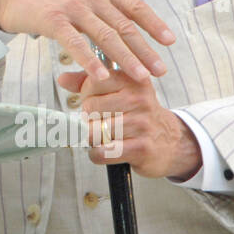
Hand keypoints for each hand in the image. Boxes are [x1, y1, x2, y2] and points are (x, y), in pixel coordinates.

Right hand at [0, 0, 175, 82]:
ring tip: (140, 77)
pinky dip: (91, 61)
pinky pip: (77, 44)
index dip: (154, 24)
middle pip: (125, 26)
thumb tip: (124, 28)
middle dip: (146, 50)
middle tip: (161, 70)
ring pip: (106, 36)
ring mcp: (73, 7)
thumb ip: (101, 7)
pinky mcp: (54, 20)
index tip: (170, 41)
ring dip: (126, 59)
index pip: (134, 7)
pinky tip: (101, 75)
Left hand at [57, 60, 202, 179]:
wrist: (171, 141)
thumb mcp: (118, 91)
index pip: (92, 82)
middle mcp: (138, 99)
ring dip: (94, 138)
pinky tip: (108, 150)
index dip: (87, 95)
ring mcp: (141, 124)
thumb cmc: (136, 114)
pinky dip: (98, 154)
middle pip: (89, 108)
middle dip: (89, 119)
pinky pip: (102, 152)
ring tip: (107, 136)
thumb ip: (87, 82)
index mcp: (131, 80)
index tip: (99, 102)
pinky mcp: (141, 148)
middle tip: (103, 122)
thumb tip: (62, 79)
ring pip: (93, 132)